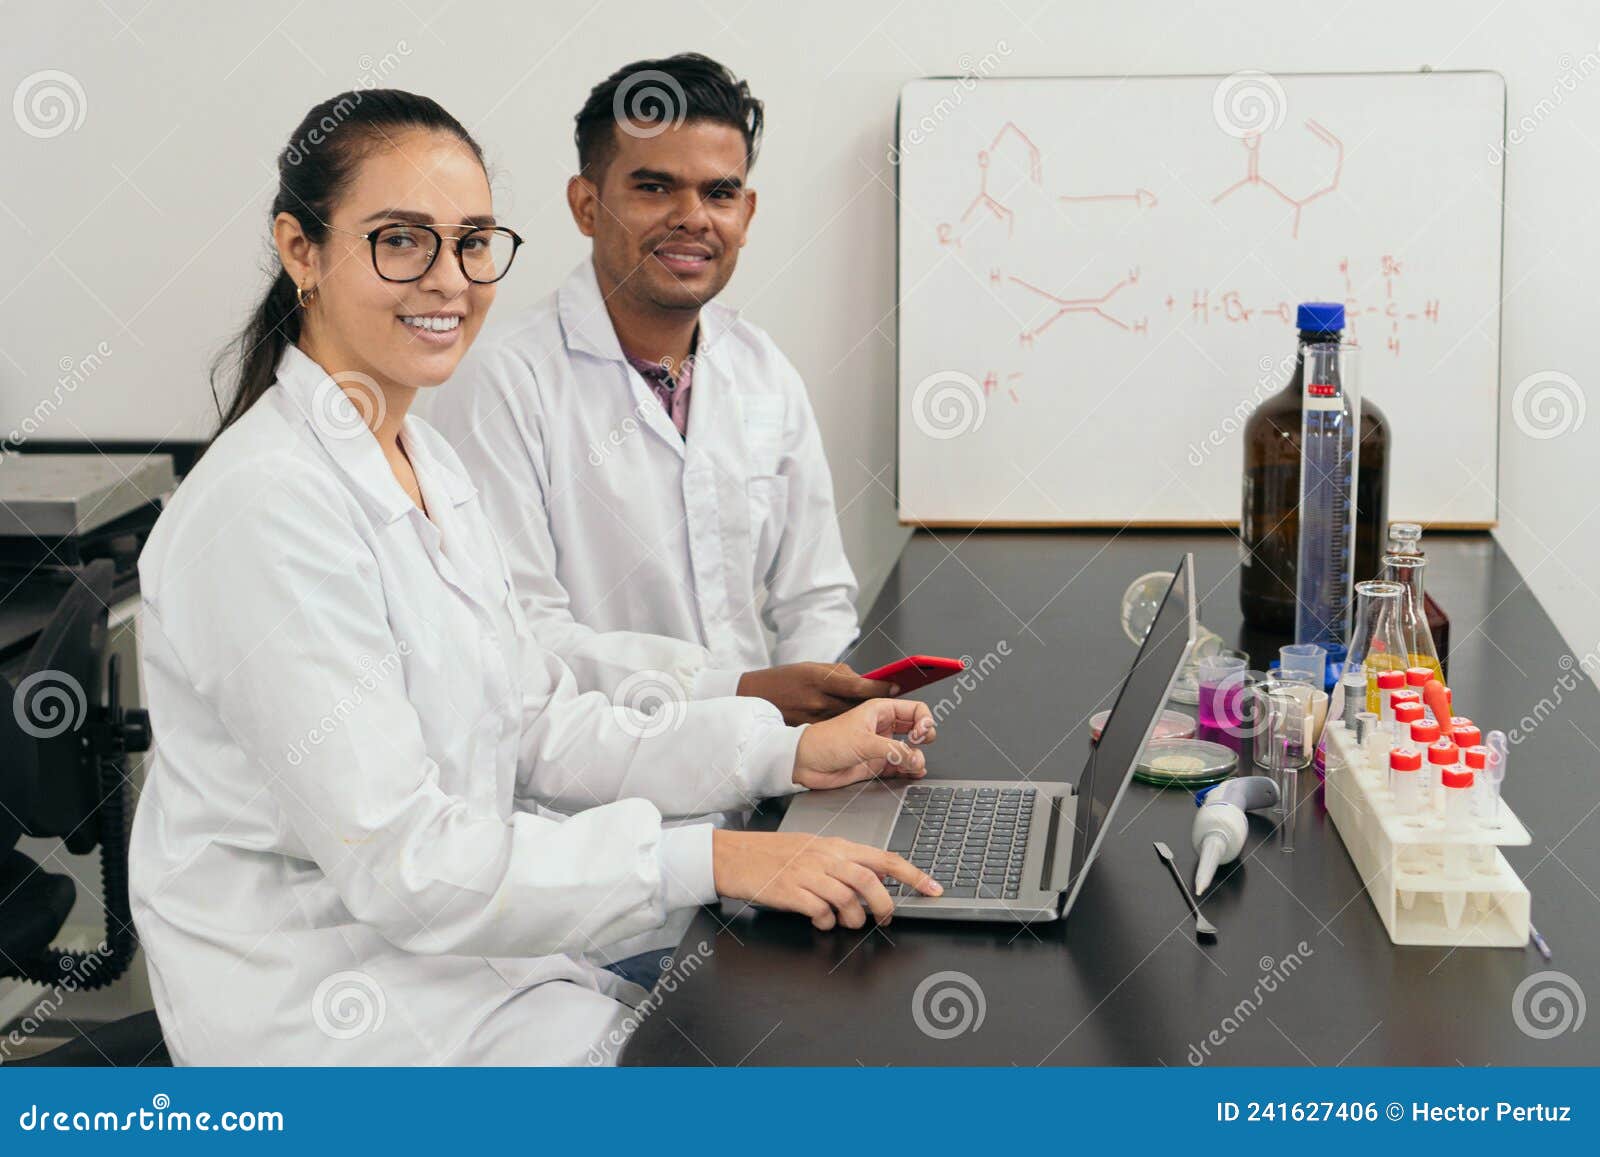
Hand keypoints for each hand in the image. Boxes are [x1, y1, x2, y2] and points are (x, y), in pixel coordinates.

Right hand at [712, 829, 942, 928]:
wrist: (736, 857)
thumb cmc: (774, 855)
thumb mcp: (815, 849)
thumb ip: (846, 861)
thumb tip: (879, 875)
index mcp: (836, 846)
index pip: (884, 857)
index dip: (913, 874)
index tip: (933, 888)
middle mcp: (825, 857)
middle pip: (870, 881)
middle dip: (884, 905)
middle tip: (884, 919)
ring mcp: (808, 874)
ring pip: (848, 899)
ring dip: (853, 918)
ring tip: (846, 922)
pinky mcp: (791, 892)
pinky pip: (820, 912)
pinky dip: (826, 923)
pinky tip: (820, 921)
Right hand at [737, 662, 897, 724]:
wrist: (755, 696)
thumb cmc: (785, 679)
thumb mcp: (813, 668)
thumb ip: (840, 675)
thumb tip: (867, 683)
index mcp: (819, 678)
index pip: (857, 685)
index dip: (880, 687)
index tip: (897, 686)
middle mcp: (817, 701)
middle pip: (858, 706)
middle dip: (878, 706)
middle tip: (895, 706)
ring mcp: (813, 719)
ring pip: (850, 722)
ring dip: (865, 721)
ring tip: (877, 719)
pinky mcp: (809, 733)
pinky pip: (836, 733)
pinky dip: (848, 731)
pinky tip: (855, 731)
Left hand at [792, 698, 935, 790]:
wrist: (805, 763)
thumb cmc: (826, 742)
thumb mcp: (864, 742)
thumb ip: (893, 750)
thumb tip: (916, 758)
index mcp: (879, 710)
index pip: (914, 709)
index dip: (924, 720)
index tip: (922, 733)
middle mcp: (882, 727)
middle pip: (916, 728)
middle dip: (924, 737)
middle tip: (921, 745)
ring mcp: (880, 746)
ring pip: (909, 749)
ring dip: (917, 757)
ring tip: (915, 765)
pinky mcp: (876, 764)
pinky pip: (900, 766)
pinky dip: (909, 770)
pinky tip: (913, 772)